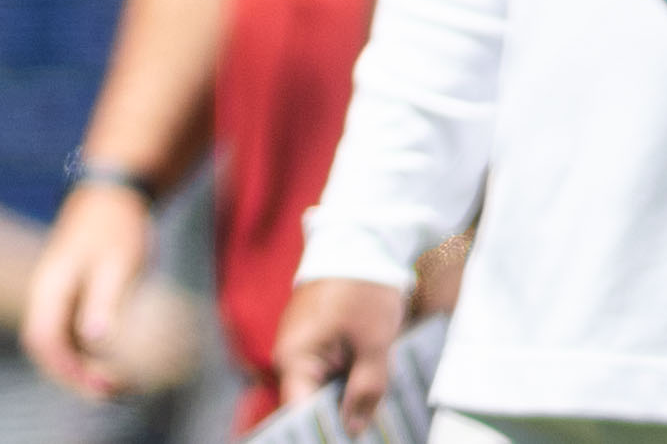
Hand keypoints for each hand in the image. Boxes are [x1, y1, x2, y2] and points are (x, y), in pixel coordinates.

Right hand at [21, 181, 158, 398]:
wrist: (117, 193)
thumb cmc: (119, 225)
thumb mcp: (118, 263)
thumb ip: (104, 301)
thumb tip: (94, 342)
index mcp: (50, 285)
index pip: (43, 340)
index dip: (67, 370)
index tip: (103, 387)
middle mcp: (47, 293)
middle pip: (45, 348)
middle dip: (74, 377)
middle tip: (114, 392)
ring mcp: (58, 295)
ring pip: (59, 344)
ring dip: (82, 368)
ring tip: (121, 385)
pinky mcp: (73, 295)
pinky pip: (72, 334)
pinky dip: (90, 354)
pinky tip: (118, 362)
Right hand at [273, 276, 406, 437]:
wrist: (361, 241)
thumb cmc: (364, 290)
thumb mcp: (375, 345)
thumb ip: (365, 391)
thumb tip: (353, 429)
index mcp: (294, 357)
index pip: (300, 413)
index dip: (324, 432)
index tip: (347, 441)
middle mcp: (291, 355)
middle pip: (311, 403)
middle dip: (339, 419)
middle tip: (369, 429)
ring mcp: (302, 346)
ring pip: (322, 389)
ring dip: (346, 402)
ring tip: (373, 416)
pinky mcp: (316, 339)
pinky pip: (328, 372)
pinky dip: (348, 383)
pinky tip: (370, 392)